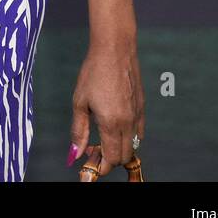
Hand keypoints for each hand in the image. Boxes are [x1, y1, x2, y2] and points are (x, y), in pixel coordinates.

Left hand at [68, 41, 144, 178]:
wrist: (115, 50)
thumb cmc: (94, 73)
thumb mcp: (79, 102)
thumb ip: (79, 131)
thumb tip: (75, 154)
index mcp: (112, 123)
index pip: (112, 158)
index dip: (101, 167)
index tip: (90, 166)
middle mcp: (129, 123)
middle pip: (124, 156)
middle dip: (110, 160)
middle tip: (93, 153)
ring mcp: (138, 116)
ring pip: (133, 145)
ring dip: (119, 149)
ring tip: (101, 139)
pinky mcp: (142, 108)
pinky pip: (139, 132)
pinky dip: (128, 137)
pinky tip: (114, 128)